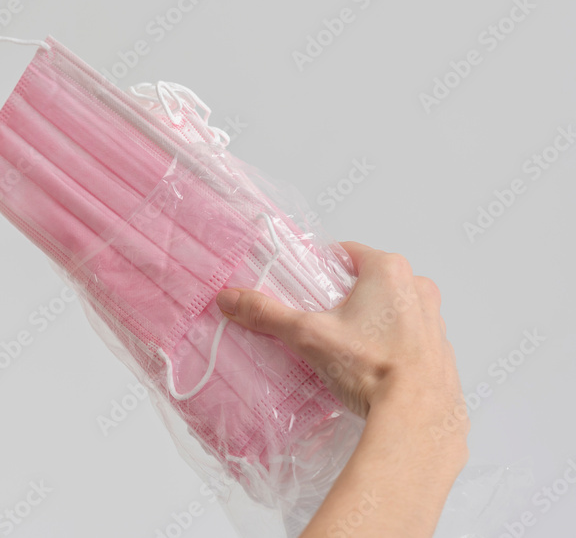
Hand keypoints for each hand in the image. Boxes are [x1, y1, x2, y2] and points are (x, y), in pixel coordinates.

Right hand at [216, 242, 466, 441]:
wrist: (418, 418)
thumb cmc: (370, 367)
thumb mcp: (308, 335)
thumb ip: (267, 313)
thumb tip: (230, 299)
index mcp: (389, 271)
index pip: (347, 252)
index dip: (321, 267)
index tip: (304, 286)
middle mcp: (418, 288)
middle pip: (370, 281)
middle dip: (345, 297)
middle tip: (319, 320)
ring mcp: (434, 321)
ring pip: (392, 310)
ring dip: (370, 321)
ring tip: (343, 348)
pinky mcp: (440, 352)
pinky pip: (408, 339)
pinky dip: (390, 346)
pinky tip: (369, 368)